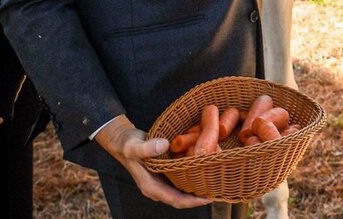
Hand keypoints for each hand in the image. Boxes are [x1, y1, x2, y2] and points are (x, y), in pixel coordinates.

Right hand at [95, 115, 210, 208]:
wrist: (123, 140)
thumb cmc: (128, 145)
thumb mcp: (134, 146)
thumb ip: (147, 148)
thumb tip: (164, 146)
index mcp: (151, 187)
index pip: (176, 200)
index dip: (193, 201)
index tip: (209, 198)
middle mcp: (158, 188)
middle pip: (182, 198)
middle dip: (200, 196)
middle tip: (220, 189)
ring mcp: (162, 182)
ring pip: (183, 190)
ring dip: (198, 188)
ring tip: (217, 182)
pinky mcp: (165, 174)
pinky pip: (182, 180)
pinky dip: (193, 178)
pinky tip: (206, 170)